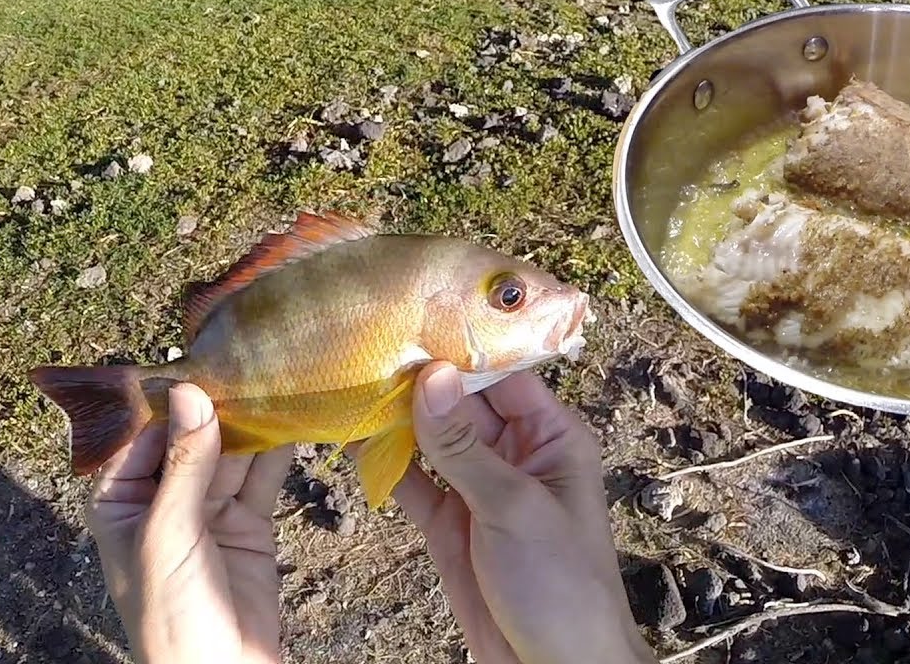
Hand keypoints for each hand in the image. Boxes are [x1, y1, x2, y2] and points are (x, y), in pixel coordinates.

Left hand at [84, 383, 292, 663]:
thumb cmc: (172, 613)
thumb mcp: (169, 532)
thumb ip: (185, 463)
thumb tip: (190, 392)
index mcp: (121, 502)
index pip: (145, 436)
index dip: (172, 400)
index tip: (203, 361)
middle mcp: (163, 500)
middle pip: (193, 439)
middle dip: (219, 406)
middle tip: (252, 361)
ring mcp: (208, 511)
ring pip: (232, 454)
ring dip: (253, 423)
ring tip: (279, 379)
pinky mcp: (248, 524)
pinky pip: (262, 478)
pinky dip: (279, 451)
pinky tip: (295, 418)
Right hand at [365, 362, 656, 663]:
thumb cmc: (562, 585)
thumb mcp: (514, 507)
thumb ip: (465, 446)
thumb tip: (431, 377)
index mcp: (552, 439)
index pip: (504, 378)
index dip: (460, 352)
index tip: (411, 322)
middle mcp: (516, 456)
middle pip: (462, 404)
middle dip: (418, 381)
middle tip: (364, 347)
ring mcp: (480, 490)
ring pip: (433, 441)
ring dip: (395, 420)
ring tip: (347, 382)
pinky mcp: (451, 525)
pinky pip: (415, 484)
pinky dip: (386, 465)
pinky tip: (350, 437)